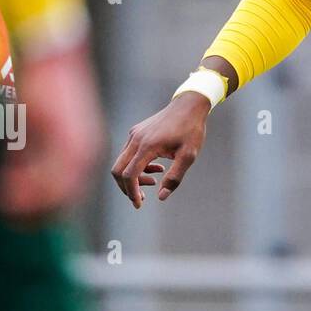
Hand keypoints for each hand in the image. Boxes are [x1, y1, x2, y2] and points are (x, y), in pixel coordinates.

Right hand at [0, 42, 103, 224]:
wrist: (53, 53)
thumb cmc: (44, 89)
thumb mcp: (38, 128)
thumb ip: (33, 155)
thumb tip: (18, 178)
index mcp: (82, 151)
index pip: (69, 192)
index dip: (46, 210)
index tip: (27, 221)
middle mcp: (83, 152)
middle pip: (64, 196)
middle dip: (37, 212)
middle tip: (14, 220)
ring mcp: (73, 145)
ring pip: (54, 189)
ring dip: (28, 202)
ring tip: (5, 206)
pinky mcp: (60, 135)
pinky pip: (44, 171)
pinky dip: (23, 185)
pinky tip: (4, 189)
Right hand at [111, 92, 209, 207]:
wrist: (189, 106)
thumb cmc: (191, 131)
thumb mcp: (188, 157)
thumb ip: (174, 178)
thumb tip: (161, 196)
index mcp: (147, 146)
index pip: (130, 174)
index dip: (132, 192)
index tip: (139, 205)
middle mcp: (136, 139)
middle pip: (118, 169)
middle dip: (127, 188)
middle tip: (143, 198)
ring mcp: (134, 135)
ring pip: (122, 162)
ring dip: (135, 177)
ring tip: (155, 181)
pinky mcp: (136, 132)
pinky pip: (129, 154)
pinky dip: (137, 166)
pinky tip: (157, 169)